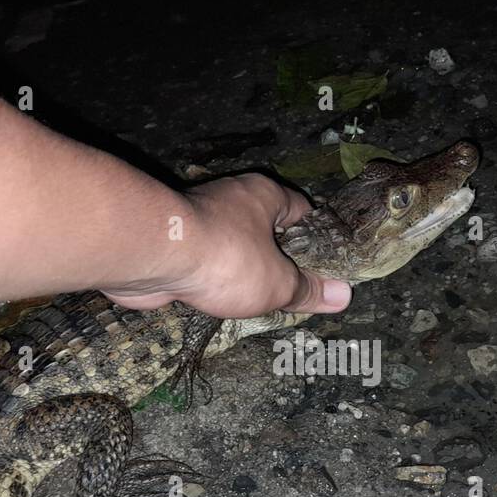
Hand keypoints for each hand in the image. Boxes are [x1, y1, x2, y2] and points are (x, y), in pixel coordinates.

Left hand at [101, 173, 351, 318]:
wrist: (152, 254)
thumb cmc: (226, 258)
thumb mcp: (278, 283)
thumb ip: (308, 290)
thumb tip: (343, 296)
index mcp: (265, 195)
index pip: (302, 211)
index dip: (316, 238)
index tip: (326, 267)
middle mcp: (232, 199)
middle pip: (267, 228)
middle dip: (280, 258)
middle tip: (296, 291)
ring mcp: (200, 219)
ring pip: (233, 245)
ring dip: (245, 269)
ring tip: (262, 301)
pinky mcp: (174, 241)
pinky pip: (205, 260)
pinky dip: (215, 279)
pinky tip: (223, 301)